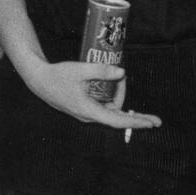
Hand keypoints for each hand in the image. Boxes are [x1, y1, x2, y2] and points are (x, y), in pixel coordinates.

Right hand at [24, 61, 161, 129]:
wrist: (39, 80)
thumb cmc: (58, 75)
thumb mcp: (80, 70)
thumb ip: (101, 71)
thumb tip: (122, 72)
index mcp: (88, 111)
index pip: (117, 121)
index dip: (135, 122)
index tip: (150, 124)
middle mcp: (89, 116)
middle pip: (117, 119)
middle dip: (137, 119)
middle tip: (156, 120)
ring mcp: (87, 113)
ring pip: (111, 111)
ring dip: (121, 98)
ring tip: (122, 79)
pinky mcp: (85, 107)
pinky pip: (104, 106)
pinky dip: (112, 98)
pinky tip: (115, 85)